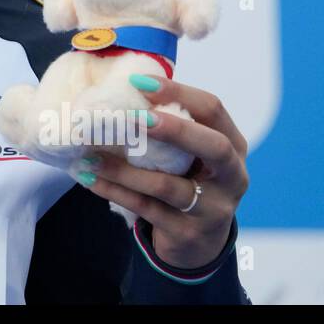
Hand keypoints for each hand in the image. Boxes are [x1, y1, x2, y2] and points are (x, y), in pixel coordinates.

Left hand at [72, 75, 249, 268]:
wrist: (199, 241)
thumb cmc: (188, 180)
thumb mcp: (191, 154)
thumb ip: (169, 127)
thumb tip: (117, 91)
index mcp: (233, 145)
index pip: (213, 110)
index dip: (178, 93)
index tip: (139, 82)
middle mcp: (232, 176)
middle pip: (213, 147)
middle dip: (175, 129)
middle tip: (134, 118)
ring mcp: (213, 208)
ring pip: (168, 185)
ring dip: (124, 170)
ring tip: (91, 157)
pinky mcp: (188, 233)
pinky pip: (146, 208)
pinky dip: (115, 191)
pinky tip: (90, 179)